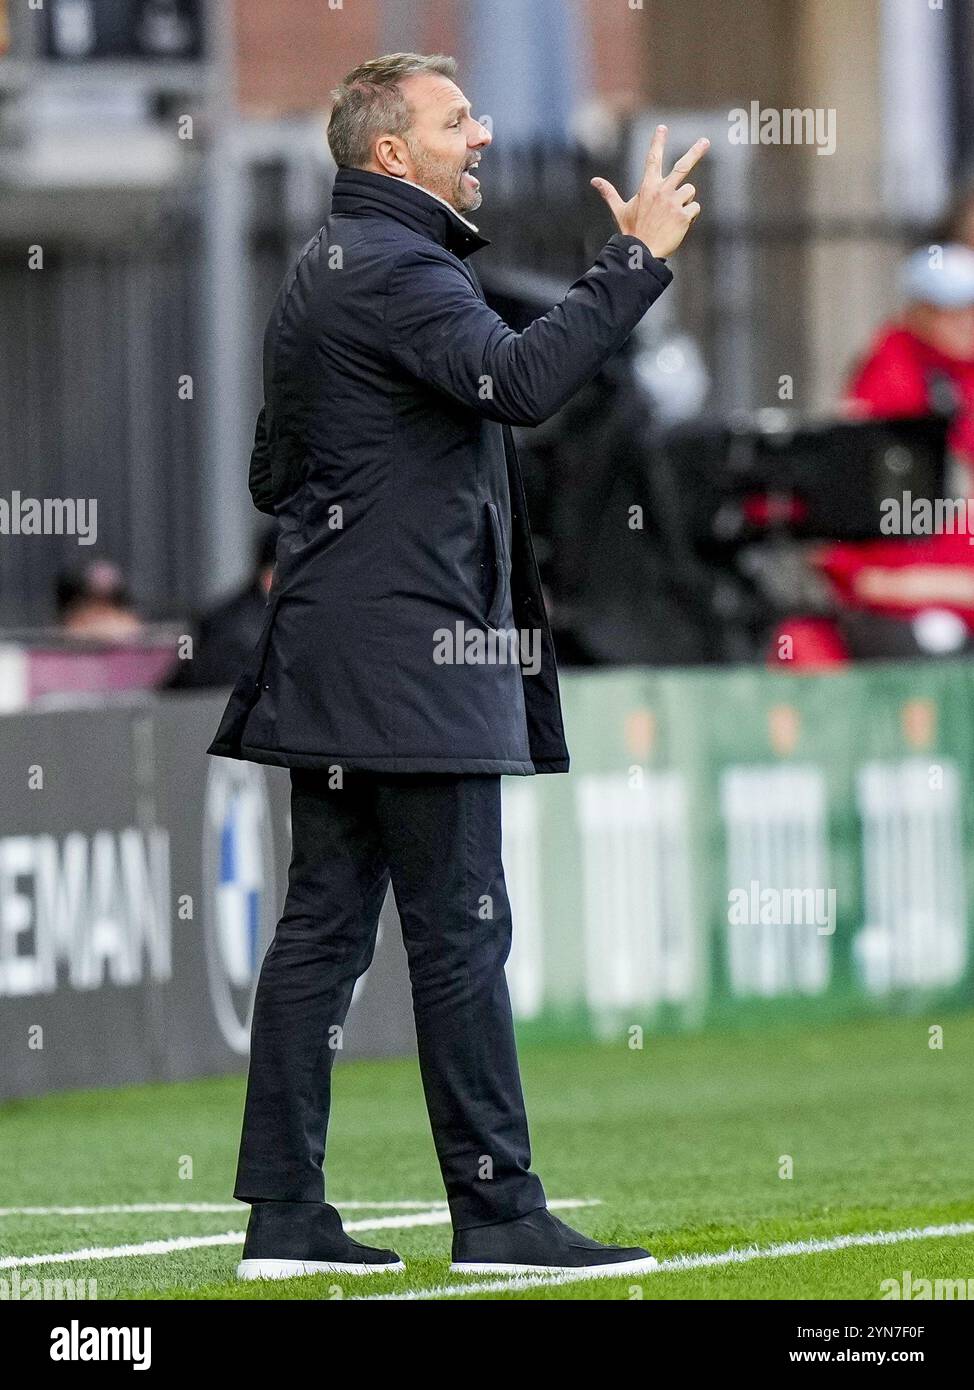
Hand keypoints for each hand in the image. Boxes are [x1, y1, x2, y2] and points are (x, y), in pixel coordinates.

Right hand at [591, 125, 708, 258]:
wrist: (641, 252)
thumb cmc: (631, 231)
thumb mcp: (619, 210)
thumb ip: (609, 192)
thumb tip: (594, 181)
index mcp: (647, 187)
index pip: (653, 159)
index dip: (657, 142)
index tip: (662, 127)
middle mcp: (662, 191)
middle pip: (682, 166)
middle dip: (695, 152)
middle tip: (705, 141)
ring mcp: (674, 203)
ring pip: (690, 191)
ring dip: (685, 201)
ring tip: (672, 216)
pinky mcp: (684, 215)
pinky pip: (694, 208)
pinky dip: (690, 216)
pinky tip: (678, 225)